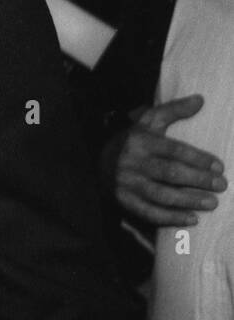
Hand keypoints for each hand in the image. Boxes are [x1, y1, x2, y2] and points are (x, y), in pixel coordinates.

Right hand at [109, 96, 226, 226]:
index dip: (197, 159)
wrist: (97, 162)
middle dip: (198, 180)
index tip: (219, 167)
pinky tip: (192, 219)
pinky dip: (171, 217)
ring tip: (212, 203)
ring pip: (161, 194)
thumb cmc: (133, 141)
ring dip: (189, 200)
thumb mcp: (148, 122)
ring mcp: (127, 183)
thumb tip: (200, 100)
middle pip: (169, 173)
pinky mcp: (124, 201)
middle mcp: (132, 162)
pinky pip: (149, 212)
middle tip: (222, 185)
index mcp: (140, 141)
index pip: (173, 150)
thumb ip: (173, 110)